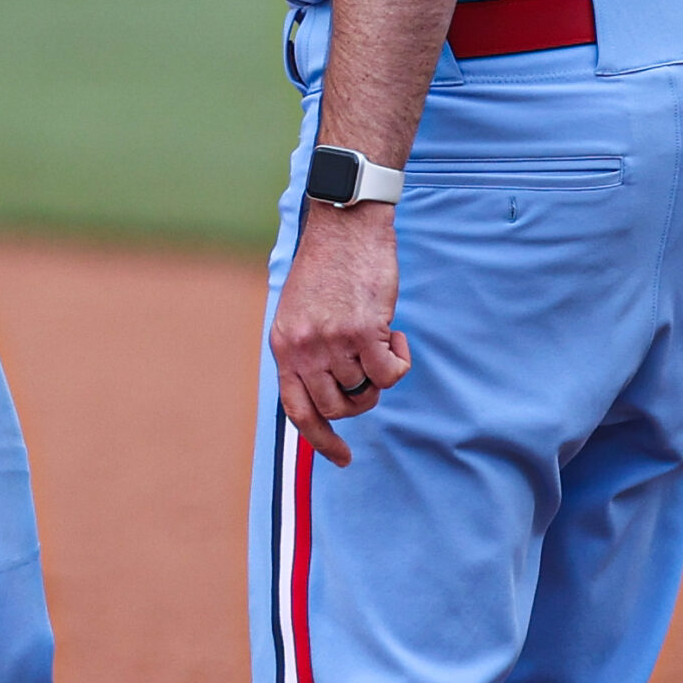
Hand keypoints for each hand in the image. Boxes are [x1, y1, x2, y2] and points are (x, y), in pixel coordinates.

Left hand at [269, 203, 412, 465]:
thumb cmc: (327, 267)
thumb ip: (306, 351)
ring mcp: (332, 341)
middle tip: (371, 370)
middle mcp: (303, 348)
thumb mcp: (299, 312)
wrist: (344, 225)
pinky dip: (399, 360)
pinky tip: (395, 335)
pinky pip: (389, 374)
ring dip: (380, 371)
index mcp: (283, 345)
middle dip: (360, 399)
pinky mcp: (364, 331)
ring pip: (366, 390)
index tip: (342, 457)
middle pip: (337, 407)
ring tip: (378, 336)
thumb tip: (328, 394)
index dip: (320, 440)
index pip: (297, 410)